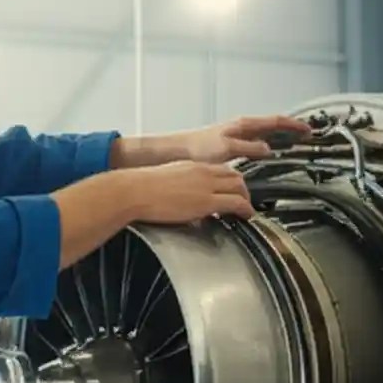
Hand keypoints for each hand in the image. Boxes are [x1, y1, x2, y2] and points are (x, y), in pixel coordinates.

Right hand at [123, 161, 255, 222]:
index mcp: (193, 166)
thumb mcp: (167, 180)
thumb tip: (186, 199)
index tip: (233, 189)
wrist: (135, 191)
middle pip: (235, 175)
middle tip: (243, 200)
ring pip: (239, 186)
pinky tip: (246, 215)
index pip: (222, 169)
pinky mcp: (206, 201)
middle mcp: (203, 172)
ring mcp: (206, 186)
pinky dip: (245, 209)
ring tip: (246, 210)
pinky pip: (235, 203)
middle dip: (243, 188)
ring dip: (246, 198)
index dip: (232, 180)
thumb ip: (182, 186)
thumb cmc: (143, 188)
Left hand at [180, 114, 311, 162]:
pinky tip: (268, 150)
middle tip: (307, 135)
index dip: (293, 125)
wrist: (181, 150)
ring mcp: (238, 133)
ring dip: (281, 135)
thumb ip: (248, 148)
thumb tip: (268, 149)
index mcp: (244, 125)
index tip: (308, 130)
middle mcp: (242, 126)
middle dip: (291, 128)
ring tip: (294, 142)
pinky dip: (268, 142)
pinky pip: (257, 139)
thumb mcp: (227, 149)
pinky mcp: (233, 142)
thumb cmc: (199, 147)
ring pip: (266, 131)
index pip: (275, 121)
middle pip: (273, 124)